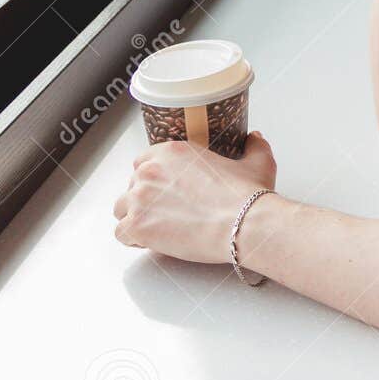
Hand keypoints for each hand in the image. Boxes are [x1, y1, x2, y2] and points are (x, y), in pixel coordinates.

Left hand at [112, 131, 277, 264]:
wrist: (244, 223)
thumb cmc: (247, 196)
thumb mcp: (257, 163)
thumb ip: (254, 147)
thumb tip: (255, 138)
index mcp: (171, 151)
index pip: (144, 161)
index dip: (154, 177)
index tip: (165, 189)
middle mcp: (150, 171)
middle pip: (132, 184)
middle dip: (147, 198)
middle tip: (167, 212)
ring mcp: (140, 199)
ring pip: (122, 208)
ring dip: (136, 216)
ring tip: (157, 228)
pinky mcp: (137, 226)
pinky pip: (121, 233)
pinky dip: (133, 239)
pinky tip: (151, 241)